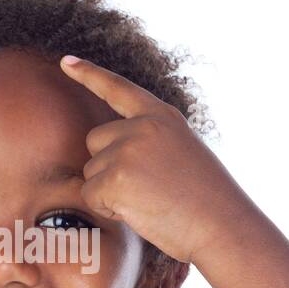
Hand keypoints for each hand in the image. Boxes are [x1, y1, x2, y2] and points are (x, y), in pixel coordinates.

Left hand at [59, 54, 250, 265]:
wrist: (222, 226)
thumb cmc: (206, 201)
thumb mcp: (182, 152)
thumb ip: (149, 141)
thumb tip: (111, 150)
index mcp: (162, 117)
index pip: (119, 89)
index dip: (89, 75)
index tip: (66, 62)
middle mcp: (143, 126)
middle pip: (95, 140)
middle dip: (108, 166)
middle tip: (147, 189)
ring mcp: (128, 150)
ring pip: (91, 171)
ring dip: (110, 191)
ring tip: (149, 202)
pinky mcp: (116, 179)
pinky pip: (90, 195)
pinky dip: (107, 209)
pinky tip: (140, 212)